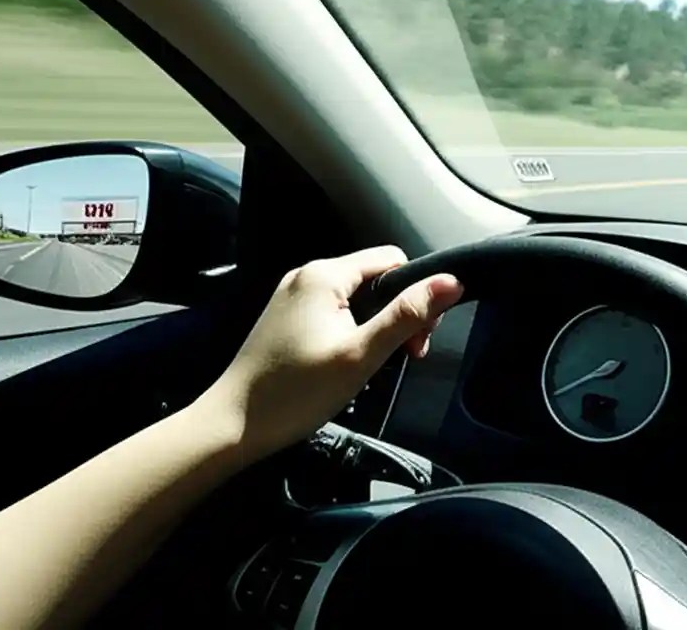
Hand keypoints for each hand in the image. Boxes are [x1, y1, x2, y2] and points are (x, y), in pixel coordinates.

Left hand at [196, 246, 462, 457]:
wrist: (233, 426)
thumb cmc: (296, 392)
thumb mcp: (361, 355)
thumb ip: (407, 316)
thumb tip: (453, 281)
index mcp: (325, 274)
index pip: (393, 260)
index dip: (416, 295)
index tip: (417, 340)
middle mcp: (307, 275)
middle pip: (376, 279)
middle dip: (398, 314)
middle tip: (403, 358)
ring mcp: (293, 297)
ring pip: (357, 298)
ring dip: (376, 328)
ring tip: (373, 366)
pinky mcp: (286, 319)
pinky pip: (335, 312)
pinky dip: (352, 334)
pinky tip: (347, 364)